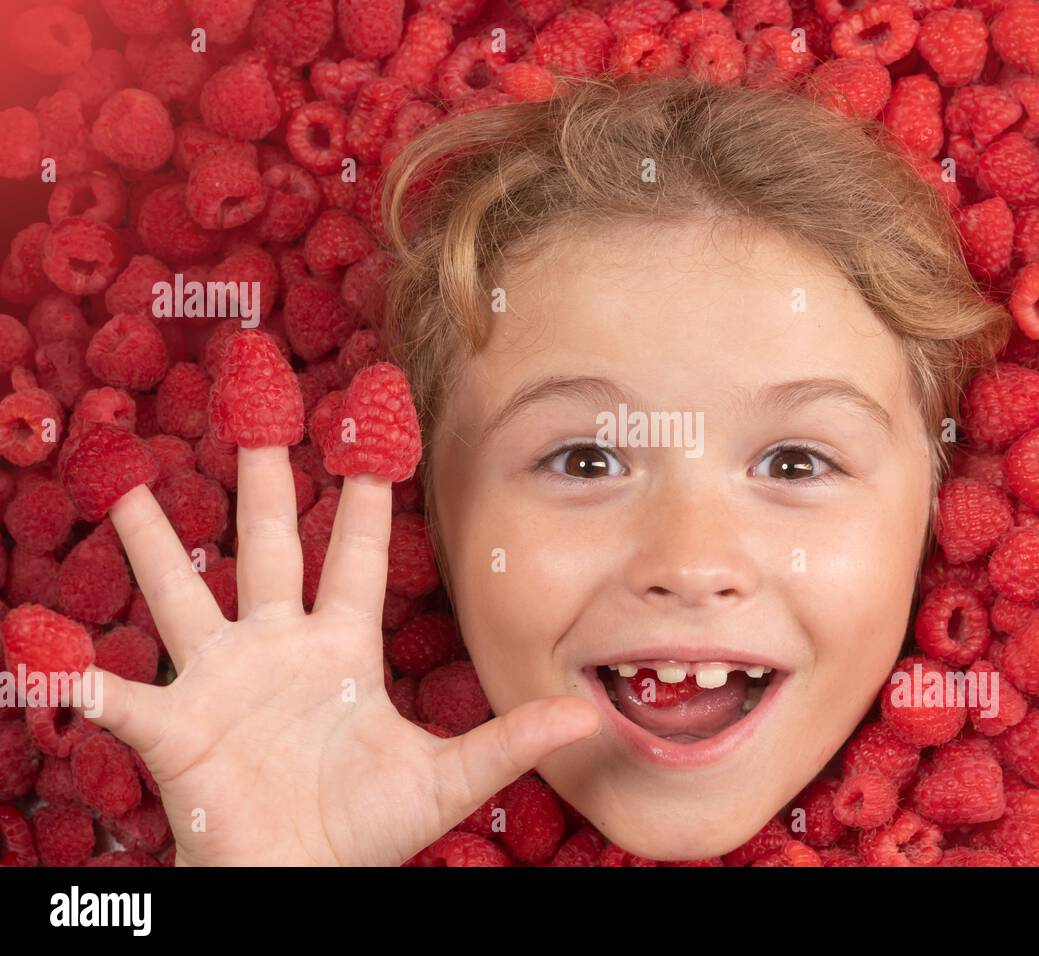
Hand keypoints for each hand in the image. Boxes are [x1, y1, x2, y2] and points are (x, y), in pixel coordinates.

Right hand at [81, 446, 599, 865]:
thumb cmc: (366, 830)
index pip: (354, 550)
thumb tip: (586, 718)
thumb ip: (507, 741)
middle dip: (260, 471)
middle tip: (252, 395)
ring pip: (179, 590)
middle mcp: (276, 646)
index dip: (363, 489)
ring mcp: (218, 679)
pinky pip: (115, 695)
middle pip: (266, 540)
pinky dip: (76, 677)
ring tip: (120, 476)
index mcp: (341, 647)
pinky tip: (43, 647)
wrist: (300, 881)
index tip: (373, 424)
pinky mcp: (172, 727)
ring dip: (150, 539)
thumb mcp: (446, 779)